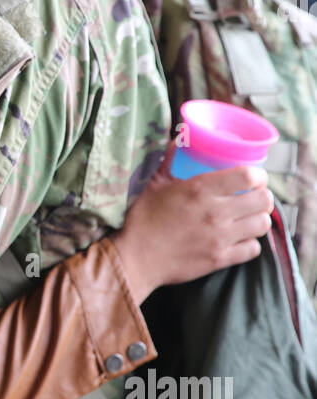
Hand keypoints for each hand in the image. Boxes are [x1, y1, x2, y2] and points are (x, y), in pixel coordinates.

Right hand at [112, 143, 272, 304]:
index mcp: (200, 189)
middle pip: (263, 200)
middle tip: (255, 197)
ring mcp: (220, 238)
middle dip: (263, 196)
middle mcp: (215, 213)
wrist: (135, 259)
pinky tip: (241, 238)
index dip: (259, 175)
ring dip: (259, 219)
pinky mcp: (220, 259)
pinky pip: (253, 249)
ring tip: (249, 217)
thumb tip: (178, 140)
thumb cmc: (143, 219)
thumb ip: (169, 160)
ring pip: (262, 224)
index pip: (248, 176)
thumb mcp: (154, 185)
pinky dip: (250, 243)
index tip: (255, 177)